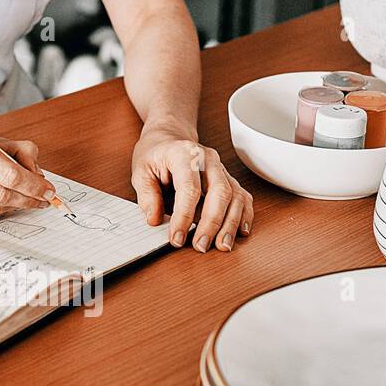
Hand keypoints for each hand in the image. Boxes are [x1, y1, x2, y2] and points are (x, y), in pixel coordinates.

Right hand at [0, 132, 55, 223]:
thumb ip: (17, 151)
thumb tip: (39, 176)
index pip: (7, 173)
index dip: (33, 184)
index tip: (48, 189)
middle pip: (1, 195)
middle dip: (28, 199)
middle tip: (43, 199)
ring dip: (14, 206)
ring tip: (22, 198)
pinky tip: (2, 203)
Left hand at [131, 126, 253, 250]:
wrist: (169, 139)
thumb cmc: (156, 155)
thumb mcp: (141, 171)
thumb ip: (147, 196)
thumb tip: (154, 219)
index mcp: (184, 154)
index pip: (189, 188)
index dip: (184, 216)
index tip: (177, 238)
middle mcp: (208, 160)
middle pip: (219, 192)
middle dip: (212, 223)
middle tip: (201, 246)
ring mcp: (221, 169)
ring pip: (235, 196)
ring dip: (230, 224)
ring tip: (223, 245)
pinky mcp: (228, 180)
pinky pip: (243, 197)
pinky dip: (244, 216)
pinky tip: (240, 233)